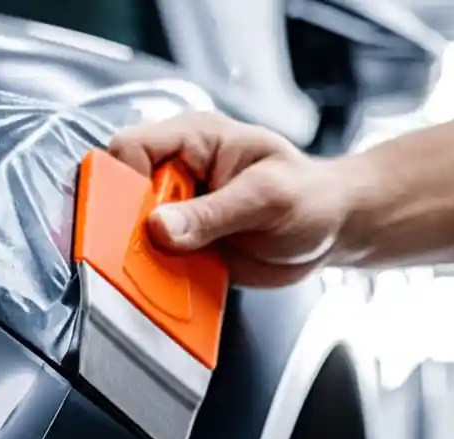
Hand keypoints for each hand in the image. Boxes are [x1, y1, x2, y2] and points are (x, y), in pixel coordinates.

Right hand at [108, 112, 355, 287]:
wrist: (333, 231)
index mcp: (194, 139)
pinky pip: (153, 260)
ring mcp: (177, 209)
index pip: (131, 147)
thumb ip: (213, 213)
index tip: (137, 217)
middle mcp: (178, 171)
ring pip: (130, 230)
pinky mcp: (182, 244)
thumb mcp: (268, 199)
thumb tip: (159, 228)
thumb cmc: (313, 197)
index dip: (124, 181)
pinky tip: (178, 284)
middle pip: (120, 191)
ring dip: (142, 256)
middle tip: (149, 250)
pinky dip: (159, 277)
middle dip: (127, 225)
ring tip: (168, 270)